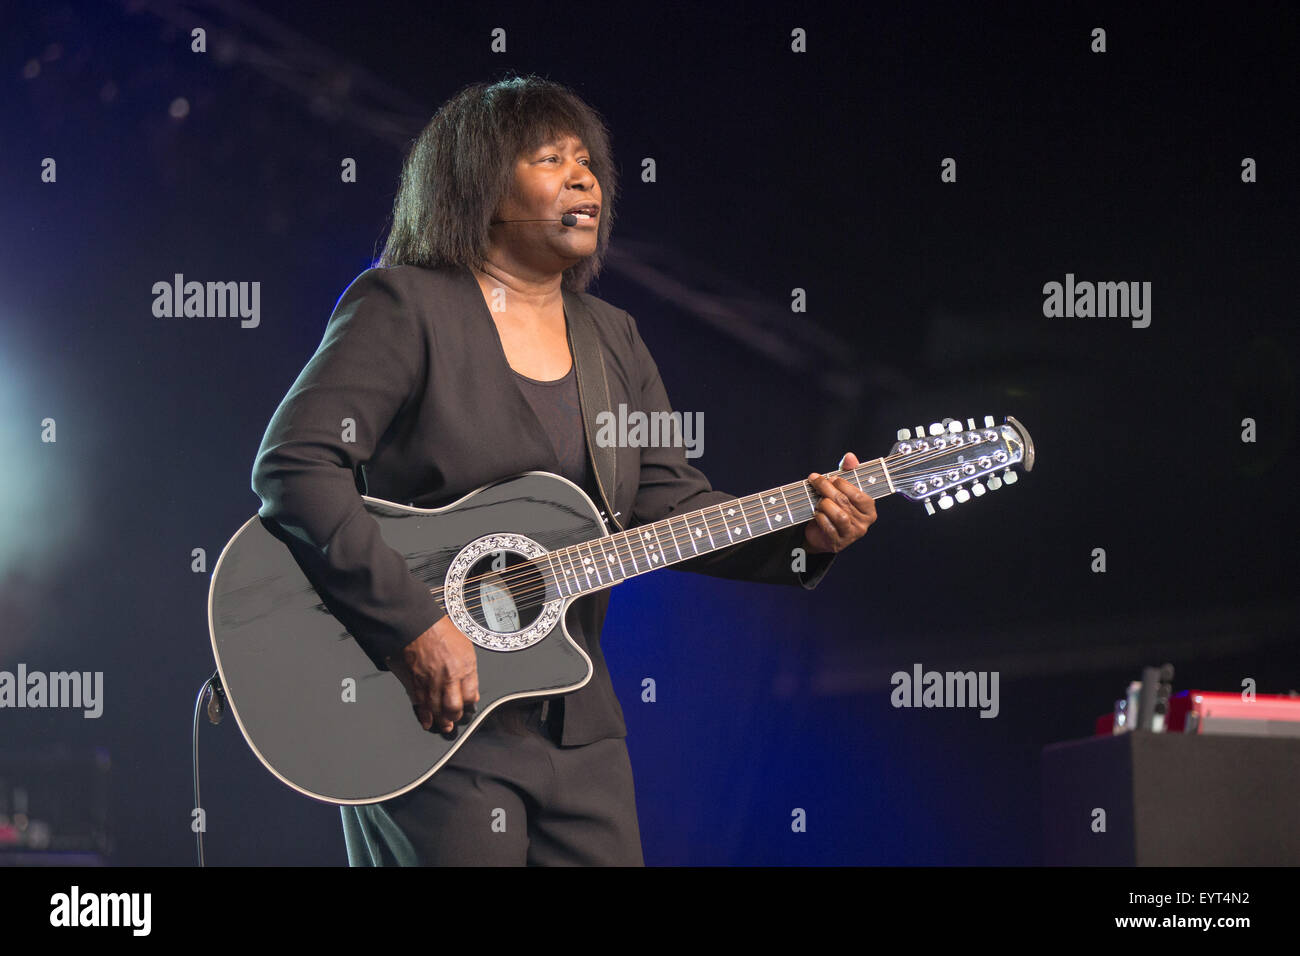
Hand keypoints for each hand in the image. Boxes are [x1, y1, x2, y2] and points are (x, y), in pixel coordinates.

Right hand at [386, 615, 479, 734]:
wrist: (416, 624)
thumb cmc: (441, 630)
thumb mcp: (465, 646)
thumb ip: (470, 670)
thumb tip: (472, 691)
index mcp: (464, 667)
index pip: (470, 696)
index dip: (469, 704)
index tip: (468, 706)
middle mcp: (449, 677)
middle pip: (454, 707)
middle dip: (455, 716)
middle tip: (455, 719)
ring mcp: (431, 681)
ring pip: (437, 709)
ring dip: (441, 720)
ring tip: (444, 726)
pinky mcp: (416, 682)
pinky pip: (421, 704)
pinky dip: (424, 715)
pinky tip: (428, 722)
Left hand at [803, 452, 876, 553]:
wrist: (821, 534)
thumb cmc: (835, 508)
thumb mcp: (843, 489)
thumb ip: (848, 472)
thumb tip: (850, 457)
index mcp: (869, 510)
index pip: (858, 494)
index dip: (842, 484)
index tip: (830, 477)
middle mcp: (864, 523)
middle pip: (844, 502)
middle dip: (827, 488)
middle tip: (816, 481)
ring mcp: (852, 534)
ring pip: (839, 515)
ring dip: (824, 504)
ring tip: (818, 501)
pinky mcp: (838, 542)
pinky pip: (828, 526)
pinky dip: (820, 517)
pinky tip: (816, 513)